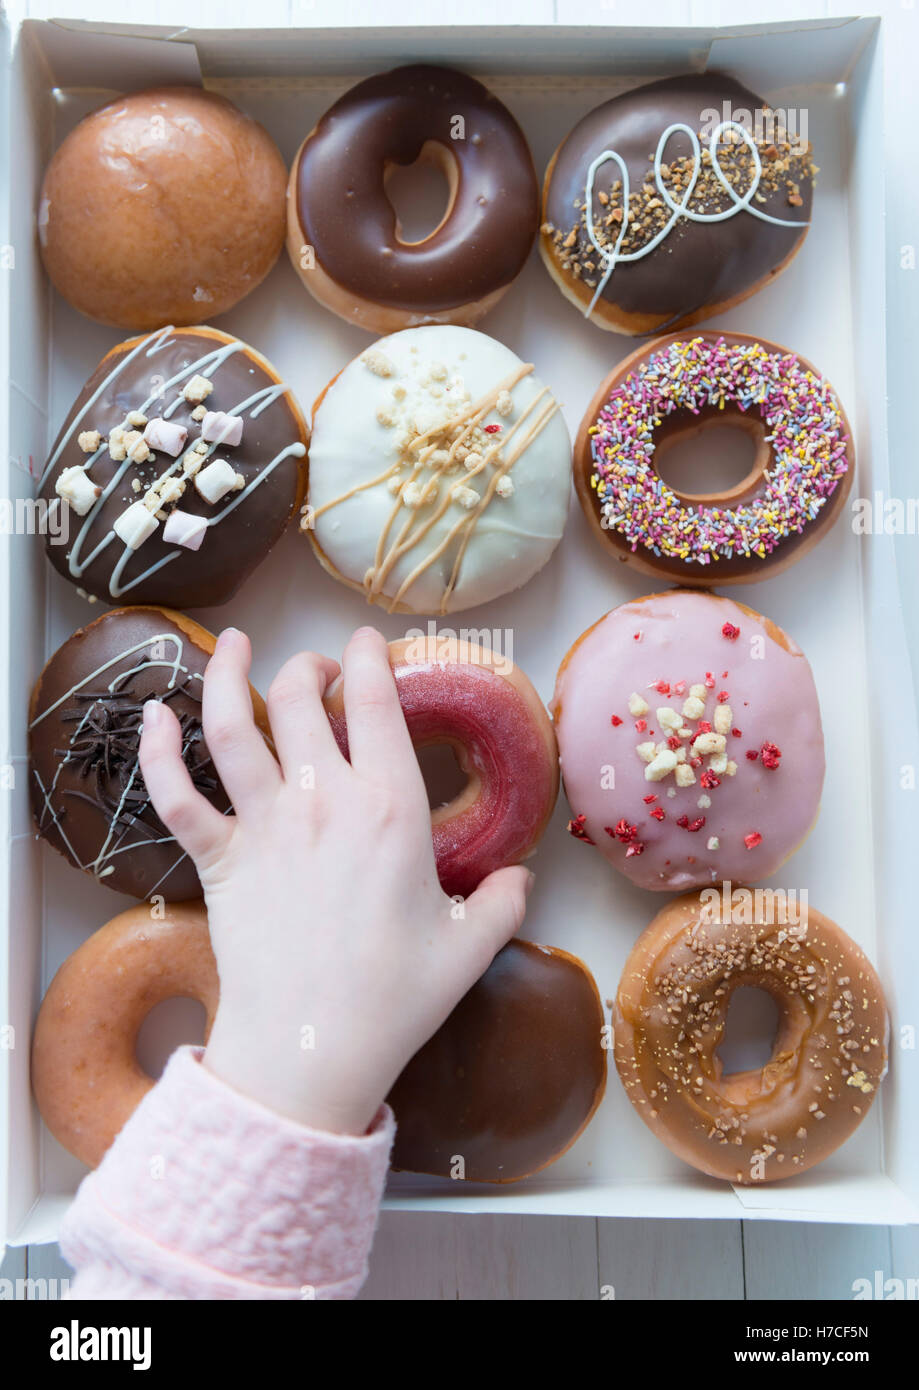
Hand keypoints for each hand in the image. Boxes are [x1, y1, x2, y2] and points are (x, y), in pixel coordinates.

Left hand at [138, 625, 531, 1135]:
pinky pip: (177, 795)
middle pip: (301, 698)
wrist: (313, 1051)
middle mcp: (323, 801)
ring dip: (229, 675)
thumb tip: (522, 877)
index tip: (368, 642)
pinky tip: (153, 714)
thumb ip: (505, 902)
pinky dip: (157, 751)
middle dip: (310, 665)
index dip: (370, 658)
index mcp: (390, 809)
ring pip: (233, 726)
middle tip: (320, 669)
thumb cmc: (394, 1000)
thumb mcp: (469, 948)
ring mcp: (263, 826)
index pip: (376, 702)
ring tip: (234, 644)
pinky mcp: (218, 861)